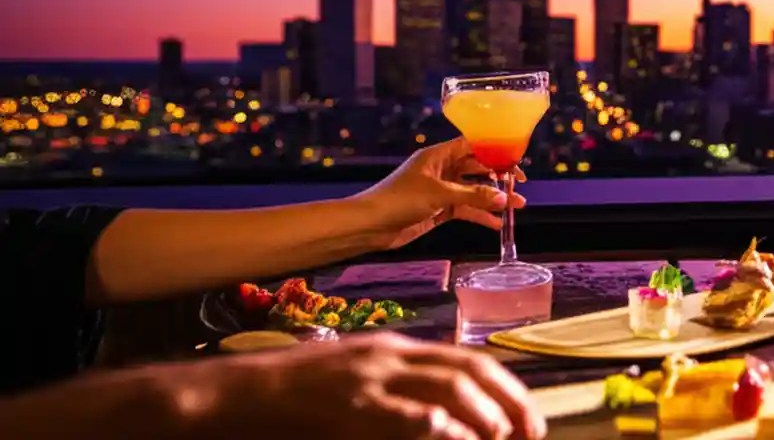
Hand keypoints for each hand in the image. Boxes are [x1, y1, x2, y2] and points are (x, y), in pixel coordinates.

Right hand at [223, 332, 545, 439]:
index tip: (529, 418)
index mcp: (394, 348)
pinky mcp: (346, 405)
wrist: (237, 392)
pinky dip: (429, 421)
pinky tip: (448, 431)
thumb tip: (447, 414)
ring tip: (500, 436)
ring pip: (444, 385)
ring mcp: (368, 377)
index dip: (506, 387)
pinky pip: (398, 412)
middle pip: (467, 369)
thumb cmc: (296, 392)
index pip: (467, 359)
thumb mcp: (356, 376)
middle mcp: (389, 355)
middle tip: (531, 433)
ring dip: (481, 412)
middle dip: (508, 400)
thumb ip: (400, 388)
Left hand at [354, 138, 527, 247]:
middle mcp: (442, 169)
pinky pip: (465, 209)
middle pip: (476, 168)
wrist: (371, 225)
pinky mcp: (439, 210)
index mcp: (438, 155)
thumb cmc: (401, 199)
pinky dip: (480, 215)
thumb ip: (473, 195)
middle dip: (498, 177)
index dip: (495, 151)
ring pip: (473, 191)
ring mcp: (441, 190)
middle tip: (520, 186)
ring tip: (516, 207)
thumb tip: (503, 197)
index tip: (515, 160)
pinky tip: (495, 224)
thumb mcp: (440, 194)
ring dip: (492, 199)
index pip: (472, 145)